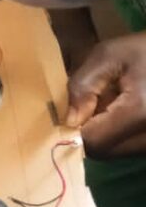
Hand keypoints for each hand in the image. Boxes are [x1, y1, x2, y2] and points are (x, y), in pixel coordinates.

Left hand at [67, 36, 145, 156]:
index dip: (76, 128)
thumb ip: (83, 85)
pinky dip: (121, 132)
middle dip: (91, 129)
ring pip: (116, 152)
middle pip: (104, 151)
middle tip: (96, 102)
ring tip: (114, 103)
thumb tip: (69, 120)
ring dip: (106, 132)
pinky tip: (127, 109)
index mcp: (139, 112)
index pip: (94, 141)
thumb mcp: (109, 54)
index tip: (76, 108)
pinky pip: (130, 147)